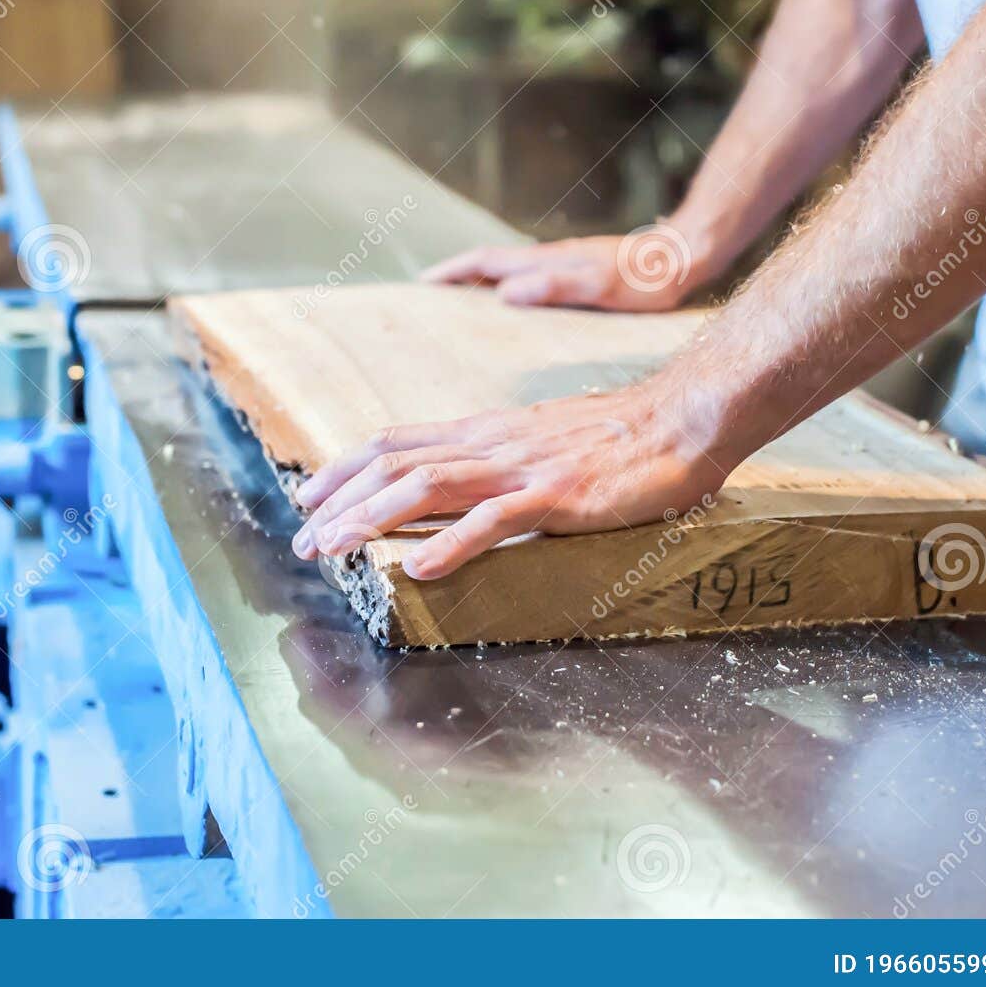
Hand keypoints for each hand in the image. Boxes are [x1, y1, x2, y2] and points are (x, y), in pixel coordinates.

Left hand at [290, 381, 732, 579]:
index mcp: (488, 432)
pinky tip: (422, 569)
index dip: (345, 469)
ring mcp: (523, 468)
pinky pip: (496, 520)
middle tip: (303, 540)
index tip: (309, 498)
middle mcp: (493, 444)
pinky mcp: (558, 495)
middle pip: (395, 463)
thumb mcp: (545, 441)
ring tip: (336, 549)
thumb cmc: (622, 436)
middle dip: (340, 500)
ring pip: (428, 486)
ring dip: (373, 519)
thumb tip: (465, 485)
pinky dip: (453, 544)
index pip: (397, 443)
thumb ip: (503, 459)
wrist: (682, 417)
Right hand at [421, 232, 697, 311]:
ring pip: (510, 270)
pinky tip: (515, 305)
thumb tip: (505, 293)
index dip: (452, 271)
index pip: (486, 262)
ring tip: (459, 303)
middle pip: (491, 263)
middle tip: (428, 294)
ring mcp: (564, 264)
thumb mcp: (599, 287)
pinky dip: (509, 287)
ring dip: (480, 281)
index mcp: (546, 262)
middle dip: (456, 275)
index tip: (421, 282)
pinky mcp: (579, 272)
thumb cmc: (645, 280)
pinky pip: (532, 278)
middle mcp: (550, 259)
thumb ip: (554, 287)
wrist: (683, 259)